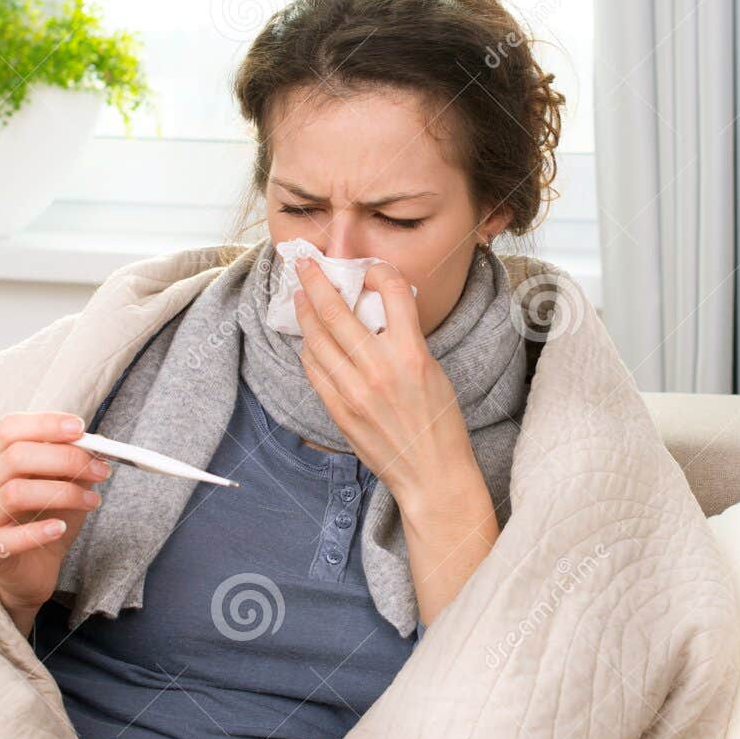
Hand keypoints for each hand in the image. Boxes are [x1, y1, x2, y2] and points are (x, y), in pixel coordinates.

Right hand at [0, 411, 111, 633]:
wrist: (33, 570)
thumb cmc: (47, 520)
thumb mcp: (64, 486)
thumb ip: (74, 465)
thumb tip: (100, 443)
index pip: (11, 428)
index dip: (45, 424)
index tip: (80, 428)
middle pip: (17, 456)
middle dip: (66, 458)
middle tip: (101, 470)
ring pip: (16, 493)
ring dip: (63, 493)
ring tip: (93, 502)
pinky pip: (11, 537)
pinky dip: (40, 531)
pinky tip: (61, 528)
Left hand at [291, 257, 480, 513]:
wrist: (431, 474)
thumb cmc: (439, 423)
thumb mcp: (433, 371)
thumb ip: (405, 340)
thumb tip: (377, 312)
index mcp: (412, 353)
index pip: (391, 291)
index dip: (377, 271)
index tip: (368, 269)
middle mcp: (380, 369)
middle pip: (336, 310)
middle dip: (315, 281)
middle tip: (304, 264)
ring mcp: (354, 391)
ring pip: (317, 338)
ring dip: (305, 312)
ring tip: (301, 297)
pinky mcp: (339, 411)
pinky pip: (314, 370)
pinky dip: (310, 350)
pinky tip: (310, 341)